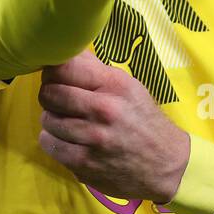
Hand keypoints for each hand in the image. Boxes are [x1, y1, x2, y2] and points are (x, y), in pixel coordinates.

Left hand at [38, 49, 189, 202]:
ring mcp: (94, 138)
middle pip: (49, 93)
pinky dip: (53, 141)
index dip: (52, 71)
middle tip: (59, 101)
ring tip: (67, 122)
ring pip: (46, 119)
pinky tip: (68, 140)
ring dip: (52, 120)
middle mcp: (104, 109)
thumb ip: (94, 68)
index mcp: (114, 84)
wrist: (167, 164)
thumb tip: (65, 50)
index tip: (55, 77)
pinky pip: (49, 144)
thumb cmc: (143, 119)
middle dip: (50, 96)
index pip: (63, 67)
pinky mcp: (85, 164)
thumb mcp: (127, 86)